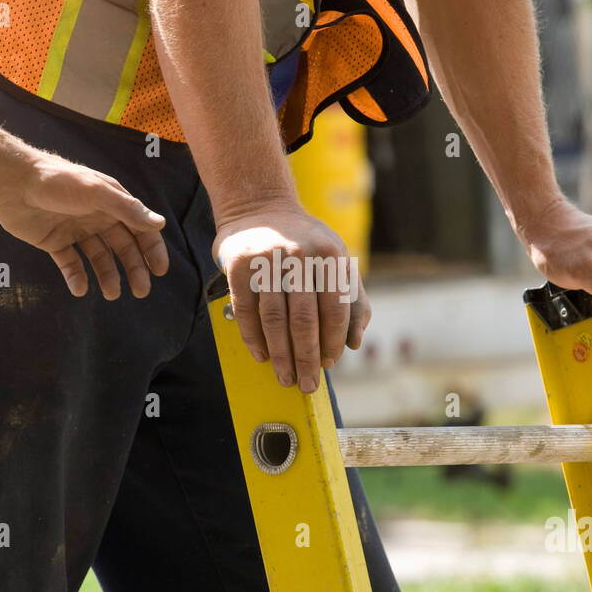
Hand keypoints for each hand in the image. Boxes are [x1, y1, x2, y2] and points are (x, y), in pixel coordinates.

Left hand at [0, 156, 169, 298]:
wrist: (12, 183)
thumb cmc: (57, 181)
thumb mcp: (97, 193)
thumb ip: (128, 210)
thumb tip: (160, 224)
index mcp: (111, 202)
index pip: (140, 228)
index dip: (152, 249)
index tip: (159, 270)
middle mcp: (97, 216)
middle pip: (123, 247)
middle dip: (134, 269)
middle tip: (141, 292)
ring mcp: (76, 230)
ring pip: (99, 258)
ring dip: (108, 276)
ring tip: (111, 294)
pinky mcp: (55, 242)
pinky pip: (71, 264)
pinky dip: (76, 277)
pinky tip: (79, 289)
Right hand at [215, 207, 370, 393]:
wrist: (259, 206)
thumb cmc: (305, 243)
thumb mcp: (335, 261)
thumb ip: (352, 299)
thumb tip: (353, 343)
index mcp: (329, 254)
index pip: (334, 309)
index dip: (332, 342)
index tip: (328, 364)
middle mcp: (299, 255)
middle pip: (304, 319)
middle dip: (306, 358)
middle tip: (307, 384)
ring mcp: (266, 259)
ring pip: (274, 319)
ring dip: (280, 354)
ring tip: (285, 377)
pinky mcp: (238, 265)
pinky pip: (246, 310)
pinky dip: (253, 337)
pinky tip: (261, 355)